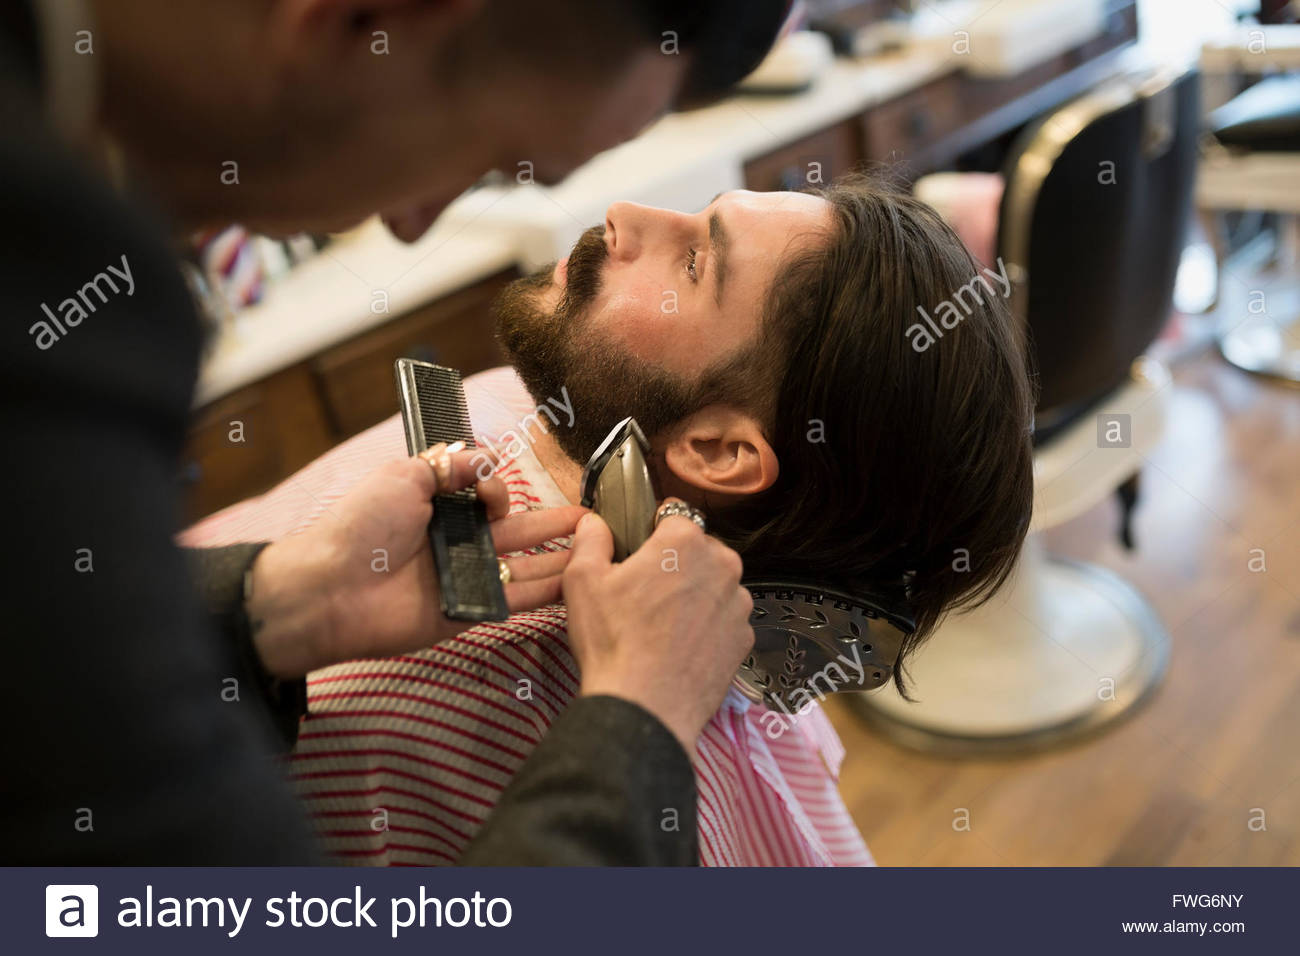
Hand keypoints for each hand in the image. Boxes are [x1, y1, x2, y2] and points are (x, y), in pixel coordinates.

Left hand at [248, 447, 585, 677]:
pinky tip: (579, 583)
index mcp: (439, 505)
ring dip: (562, 556)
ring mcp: (467, 576)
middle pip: (518, 530)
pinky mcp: (471, 610)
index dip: (499, 488)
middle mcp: (457, 540)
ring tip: (601, 548)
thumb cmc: (361, 525)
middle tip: (593, 517)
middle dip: (555, 523)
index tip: (492, 491)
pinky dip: (548, 593)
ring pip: (527, 564)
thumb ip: (452, 466)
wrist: (333, 587)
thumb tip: (488, 461)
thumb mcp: (404, 474)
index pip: (489, 495)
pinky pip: (516, 599)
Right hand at [562, 501, 754, 757]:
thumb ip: (590, 540)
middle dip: (675, 564)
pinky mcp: (744, 638)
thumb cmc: (613, 640)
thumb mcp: (582, 581)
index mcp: (685, 540)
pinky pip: (724, 620)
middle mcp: (722, 564)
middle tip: (643, 595)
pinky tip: (680, 646)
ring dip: (694, 595)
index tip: (637, 552)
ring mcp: (738, 603)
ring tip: (662, 625)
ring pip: (714, 585)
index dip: (651, 531)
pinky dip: (707, 627)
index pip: (673, 516)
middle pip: (698, 550)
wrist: (647, 708)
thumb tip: (593, 522)